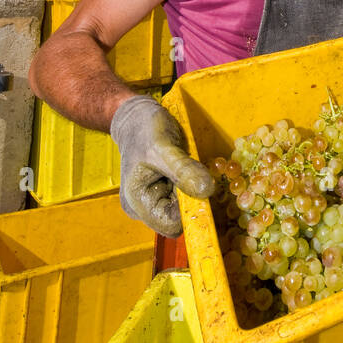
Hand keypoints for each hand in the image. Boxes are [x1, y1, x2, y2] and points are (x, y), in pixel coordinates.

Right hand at [110, 95, 214, 236]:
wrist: (136, 117)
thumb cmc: (144, 129)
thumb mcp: (163, 146)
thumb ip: (183, 169)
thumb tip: (206, 190)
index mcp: (137, 202)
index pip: (172, 225)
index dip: (189, 207)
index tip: (192, 181)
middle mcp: (141, 208)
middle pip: (177, 218)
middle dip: (189, 196)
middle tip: (185, 168)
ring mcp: (150, 202)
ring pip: (181, 208)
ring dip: (189, 189)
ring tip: (181, 165)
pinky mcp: (159, 194)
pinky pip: (181, 198)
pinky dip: (188, 184)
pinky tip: (181, 167)